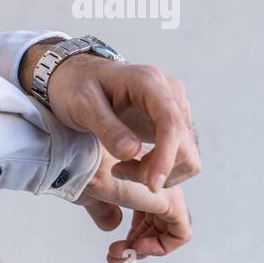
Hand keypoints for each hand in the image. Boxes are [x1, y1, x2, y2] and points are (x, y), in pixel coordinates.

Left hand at [43, 52, 200, 193]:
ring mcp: (174, 108)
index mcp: (148, 81)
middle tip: (119, 172)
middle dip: (156, 169)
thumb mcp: (81, 104)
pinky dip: (160, 169)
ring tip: (122, 168)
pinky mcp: (172, 123)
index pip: (170, 122)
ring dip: (159, 172)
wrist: (77, 77)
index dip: (165, 157)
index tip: (152, 186)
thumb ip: (106, 127)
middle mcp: (169, 92)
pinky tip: (132, 164)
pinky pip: (180, 156)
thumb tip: (133, 152)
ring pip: (187, 155)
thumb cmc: (76, 86)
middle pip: (184, 144)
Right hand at [75, 140, 192, 261]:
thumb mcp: (93, 196)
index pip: (148, 216)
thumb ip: (105, 211)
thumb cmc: (79, 172)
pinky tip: (136, 247)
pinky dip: (161, 248)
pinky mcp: (171, 202)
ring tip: (119, 254)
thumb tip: (114, 225)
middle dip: (136, 246)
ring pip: (168, 232)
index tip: (113, 249)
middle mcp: (156, 182)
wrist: (78, 162)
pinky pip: (180, 234)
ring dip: (144, 250)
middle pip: (157, 226)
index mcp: (140, 177)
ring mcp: (166, 191)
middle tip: (115, 255)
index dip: (132, 237)